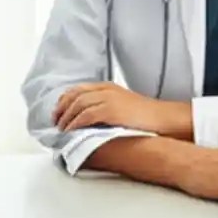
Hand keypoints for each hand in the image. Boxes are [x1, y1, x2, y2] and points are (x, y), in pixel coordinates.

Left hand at [53, 82, 191, 137]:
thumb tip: (89, 118)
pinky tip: (71, 131)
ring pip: (77, 105)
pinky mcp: (110, 110)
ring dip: (66, 117)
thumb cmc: (146, 115)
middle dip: (61, 108)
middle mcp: (105, 89)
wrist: (163, 118)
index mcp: (107, 86)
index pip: (78, 89)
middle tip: (55, 121)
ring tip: (61, 128)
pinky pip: (85, 116)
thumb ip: (106, 106)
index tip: (58, 111)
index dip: (64, 100)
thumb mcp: (123, 105)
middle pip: (74, 95)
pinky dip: (75, 123)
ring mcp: (108, 98)